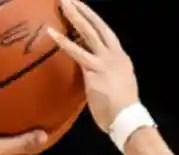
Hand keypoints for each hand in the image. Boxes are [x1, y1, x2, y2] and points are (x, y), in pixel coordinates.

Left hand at [46, 0, 139, 132]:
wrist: (127, 118)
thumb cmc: (120, 109)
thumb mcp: (117, 86)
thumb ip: (106, 75)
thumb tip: (94, 73)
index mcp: (121, 58)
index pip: (105, 35)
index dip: (93, 21)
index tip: (82, 11)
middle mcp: (115, 54)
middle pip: (97, 27)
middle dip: (83, 11)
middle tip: (70, 0)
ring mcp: (105, 61)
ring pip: (88, 33)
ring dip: (75, 17)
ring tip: (63, 4)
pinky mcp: (94, 70)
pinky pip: (77, 53)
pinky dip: (64, 42)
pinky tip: (51, 33)